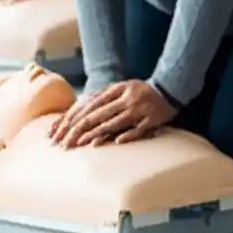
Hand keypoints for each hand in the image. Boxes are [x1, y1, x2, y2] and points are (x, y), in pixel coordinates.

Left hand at [48, 80, 176, 147]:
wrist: (170, 88)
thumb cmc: (140, 91)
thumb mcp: (122, 88)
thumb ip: (103, 97)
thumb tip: (80, 108)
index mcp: (117, 90)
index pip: (91, 105)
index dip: (76, 119)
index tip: (62, 132)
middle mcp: (126, 99)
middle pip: (99, 115)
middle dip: (80, 130)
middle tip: (67, 143)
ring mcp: (139, 109)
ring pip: (115, 122)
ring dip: (98, 134)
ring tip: (84, 143)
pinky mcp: (152, 119)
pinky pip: (139, 129)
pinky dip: (129, 135)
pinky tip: (118, 142)